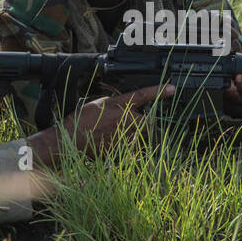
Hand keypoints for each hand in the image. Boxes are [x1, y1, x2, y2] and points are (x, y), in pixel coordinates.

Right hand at [58, 83, 174, 156]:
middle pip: (148, 122)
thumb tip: (127, 106)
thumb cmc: (80, 121)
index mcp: (118, 106)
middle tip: (135, 122)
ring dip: (133, 135)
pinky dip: (125, 146)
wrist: (69, 141)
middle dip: (147, 122)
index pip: (143, 96)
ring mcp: (124, 138)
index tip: (172, 88)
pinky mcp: (121, 151)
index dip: (159, 91)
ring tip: (114, 134)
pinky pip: (130, 148)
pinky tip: (111, 144)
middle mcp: (125, 121)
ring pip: (139, 136)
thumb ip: (117, 103)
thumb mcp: (99, 103)